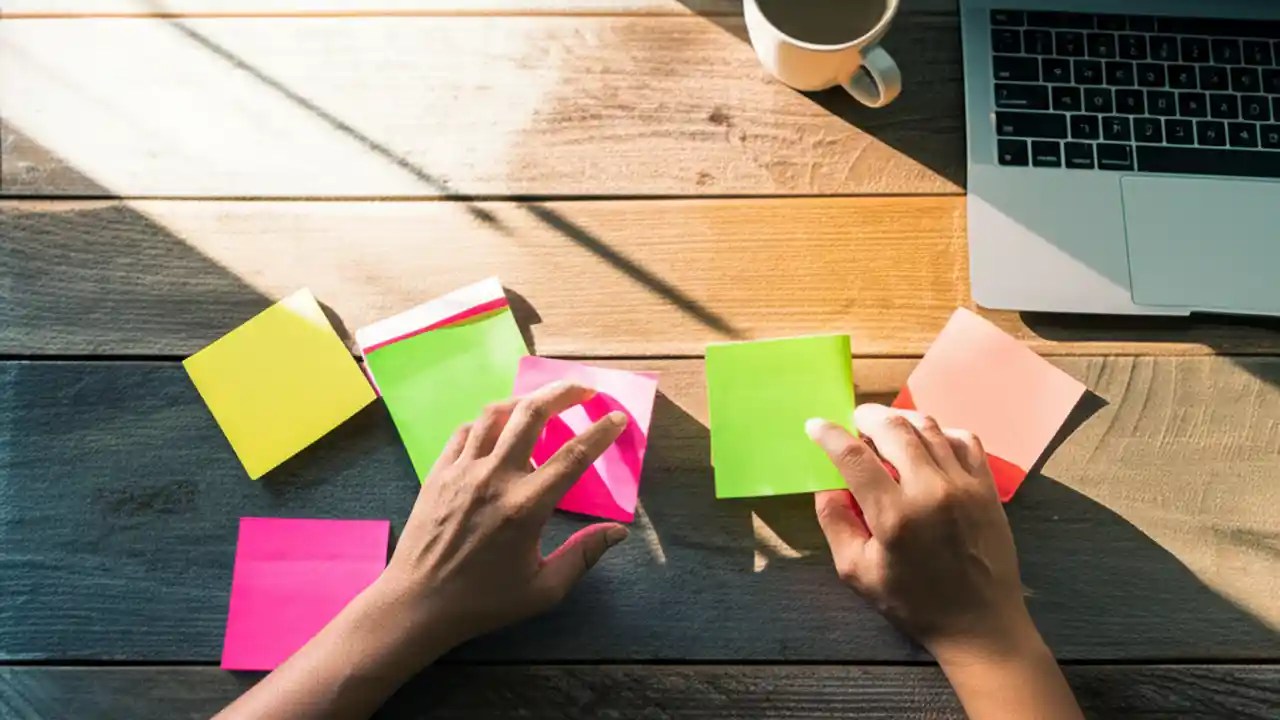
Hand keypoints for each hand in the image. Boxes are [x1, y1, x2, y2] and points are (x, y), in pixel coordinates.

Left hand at [377, 381, 630, 657]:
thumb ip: (583, 555)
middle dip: (563, 392)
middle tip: (583, 389)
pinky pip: (465, 431)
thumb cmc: (484, 601)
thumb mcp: (543, 589)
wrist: (417, 603)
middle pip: (532, 414)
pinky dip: (487, 423)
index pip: (573, 456)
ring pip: (495, 414)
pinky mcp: (438, 472)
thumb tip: (619, 531)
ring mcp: (462, 471)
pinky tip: (497, 431)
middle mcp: (495, 478)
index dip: (600, 432)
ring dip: (524, 402)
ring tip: (541, 404)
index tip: (617, 417)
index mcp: (526, 507)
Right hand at [806, 403, 1031, 661]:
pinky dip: (940, 431)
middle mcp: (931, 490)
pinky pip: (964, 439)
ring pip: (928, 427)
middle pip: (893, 428)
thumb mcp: (858, 572)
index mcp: (894, 515)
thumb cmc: (913, 603)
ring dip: (900, 419)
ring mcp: (964, 485)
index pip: (854, 456)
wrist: (980, 624)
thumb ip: (836, 523)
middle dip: (866, 417)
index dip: (829, 435)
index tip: (815, 425)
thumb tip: (827, 485)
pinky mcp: (987, 487)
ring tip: (885, 427)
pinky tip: (927, 442)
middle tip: (853, 422)